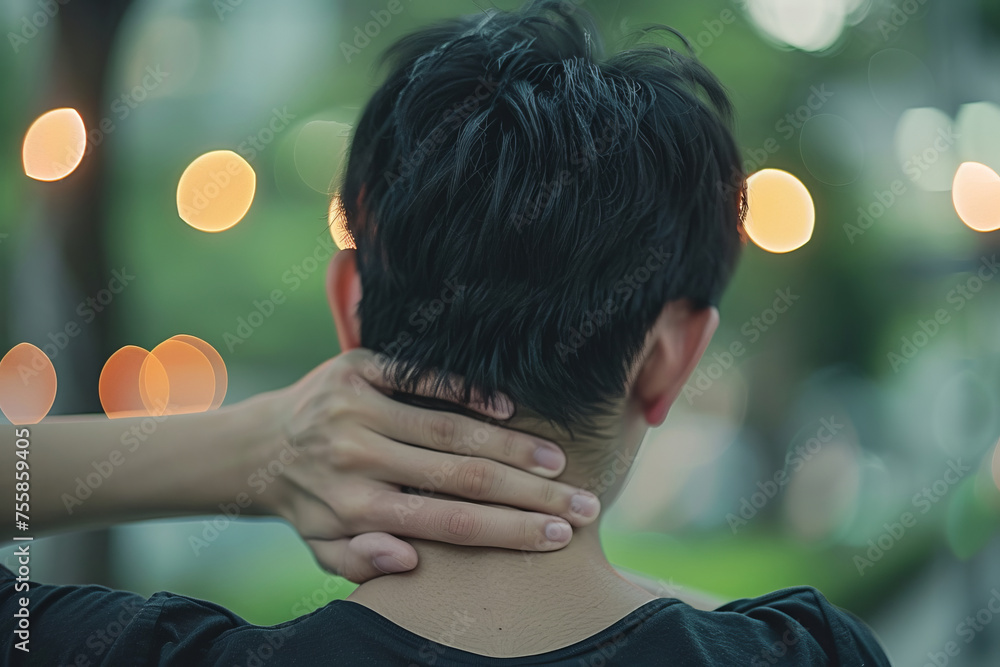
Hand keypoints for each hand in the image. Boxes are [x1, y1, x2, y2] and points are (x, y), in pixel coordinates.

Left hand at [252, 349, 600, 582]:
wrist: (256, 446)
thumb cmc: (306, 505)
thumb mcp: (323, 550)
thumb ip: (362, 564)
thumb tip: (411, 561)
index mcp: (354, 508)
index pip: (450, 523)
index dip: (510, 530)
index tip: (559, 535)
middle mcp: (357, 458)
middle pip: (462, 477)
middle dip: (532, 493)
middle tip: (584, 502)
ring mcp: (356, 408)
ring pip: (450, 428)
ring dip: (511, 446)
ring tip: (558, 461)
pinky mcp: (356, 368)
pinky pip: (421, 377)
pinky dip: (467, 391)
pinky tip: (509, 410)